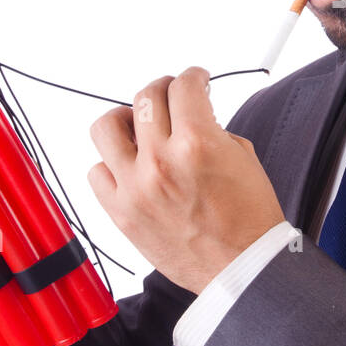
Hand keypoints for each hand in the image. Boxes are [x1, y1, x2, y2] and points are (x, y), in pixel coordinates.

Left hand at [87, 66, 283, 294]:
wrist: (242, 268)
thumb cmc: (249, 220)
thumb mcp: (241, 157)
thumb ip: (211, 128)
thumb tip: (190, 113)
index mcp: (196, 143)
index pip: (183, 86)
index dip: (193, 77)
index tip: (195, 81)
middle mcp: (160, 162)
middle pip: (146, 96)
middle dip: (164, 90)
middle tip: (173, 97)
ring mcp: (135, 187)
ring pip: (106, 127)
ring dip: (126, 119)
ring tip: (139, 126)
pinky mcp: (121, 212)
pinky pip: (96, 172)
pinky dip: (112, 164)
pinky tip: (131, 166)